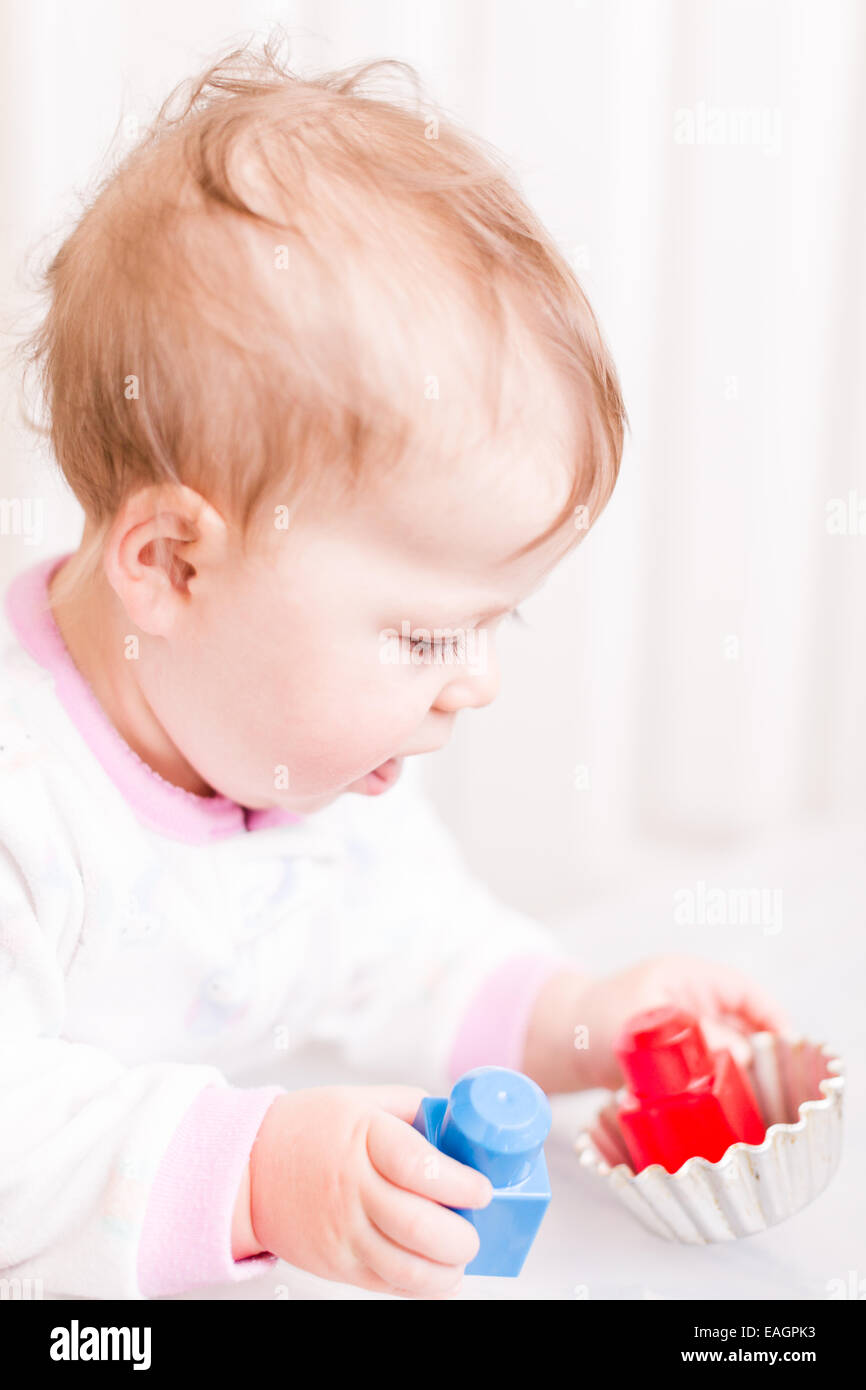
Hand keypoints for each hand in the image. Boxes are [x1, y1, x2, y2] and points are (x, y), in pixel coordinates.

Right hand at [246, 1084, 492, 1297]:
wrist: (248, 1170)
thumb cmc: (308, 1129)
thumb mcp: (360, 1100)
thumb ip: (411, 1108)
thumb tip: (461, 1124)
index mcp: (363, 1138)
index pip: (418, 1166)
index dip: (459, 1183)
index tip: (482, 1190)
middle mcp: (352, 1188)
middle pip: (419, 1226)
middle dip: (462, 1236)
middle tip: (476, 1227)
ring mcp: (344, 1232)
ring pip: (407, 1268)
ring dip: (448, 1269)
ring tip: (461, 1256)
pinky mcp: (338, 1265)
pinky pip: (388, 1286)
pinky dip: (422, 1287)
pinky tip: (439, 1275)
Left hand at [566, 953, 792, 1091]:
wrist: (563, 1043)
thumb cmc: (596, 1019)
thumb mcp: (644, 1022)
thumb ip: (692, 1034)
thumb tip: (740, 1055)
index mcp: (688, 978)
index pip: (744, 991)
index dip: (771, 1015)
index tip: (787, 1045)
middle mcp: (693, 1003)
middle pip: (744, 1024)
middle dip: (761, 1052)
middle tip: (772, 1084)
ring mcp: (687, 1032)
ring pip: (729, 1051)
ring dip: (741, 1074)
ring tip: (754, 1102)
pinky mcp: (679, 1062)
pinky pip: (710, 1072)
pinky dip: (720, 1089)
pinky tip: (727, 1110)